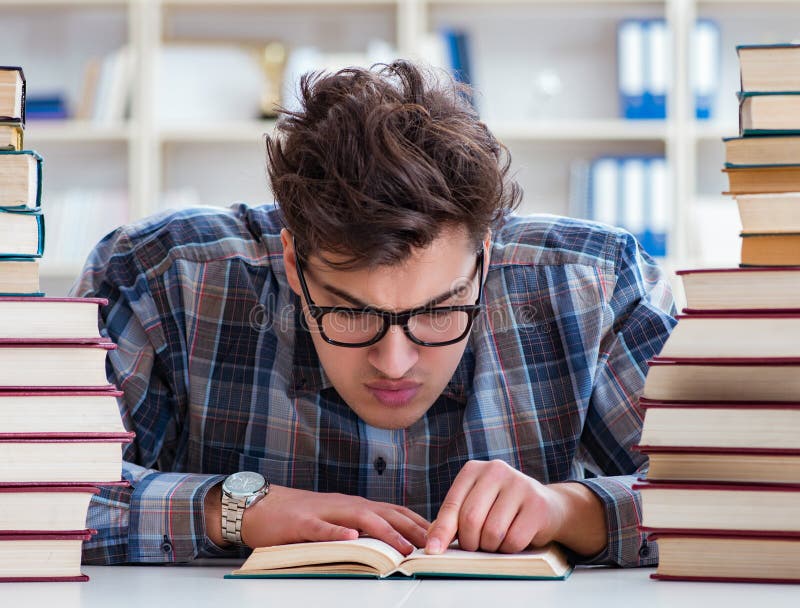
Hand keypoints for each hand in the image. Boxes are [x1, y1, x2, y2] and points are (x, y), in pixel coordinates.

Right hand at [206, 484, 429, 555]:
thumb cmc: (300, 516)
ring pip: (360, 519)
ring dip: (385, 533)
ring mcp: (325, 512)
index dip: (419, 523)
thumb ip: (362, 528)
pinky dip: (338, 532)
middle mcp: (346, 505)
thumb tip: (393, 541)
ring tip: (404, 548)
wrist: (261, 505)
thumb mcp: (337, 520)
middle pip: (386, 513)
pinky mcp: (302, 523)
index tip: (441, 536)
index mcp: (356, 506)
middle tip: (434, 545)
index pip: (396, 512)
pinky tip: (351, 538)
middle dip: (412, 529)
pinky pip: (322, 527)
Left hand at [424, 460, 605, 555]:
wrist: (548, 507)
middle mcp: (496, 471)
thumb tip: (432, 543)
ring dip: (491, 547)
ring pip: (492, 532)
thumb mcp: (475, 507)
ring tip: (497, 540)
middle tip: (477, 546)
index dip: (442, 531)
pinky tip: (514, 539)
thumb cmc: (503, 510)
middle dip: (471, 542)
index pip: (452, 504)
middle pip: (471, 520)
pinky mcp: (537, 504)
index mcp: (474, 470)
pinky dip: (510, 549)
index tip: (433, 551)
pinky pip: (514, 540)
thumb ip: (452, 520)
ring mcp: (519, 484)